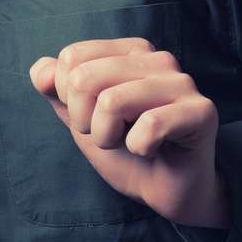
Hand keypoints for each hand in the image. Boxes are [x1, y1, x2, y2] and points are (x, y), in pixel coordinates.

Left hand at [28, 36, 229, 228]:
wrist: (166, 191)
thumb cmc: (126, 150)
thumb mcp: (82, 120)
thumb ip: (58, 92)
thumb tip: (40, 70)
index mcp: (130, 51)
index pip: (72, 58)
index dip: (69, 99)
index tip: (94, 118)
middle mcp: (158, 58)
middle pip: (84, 77)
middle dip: (85, 121)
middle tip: (110, 136)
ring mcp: (182, 82)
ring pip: (111, 101)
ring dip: (108, 137)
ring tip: (129, 144)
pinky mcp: (201, 111)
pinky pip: (148, 127)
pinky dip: (139, 148)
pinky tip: (153, 150)